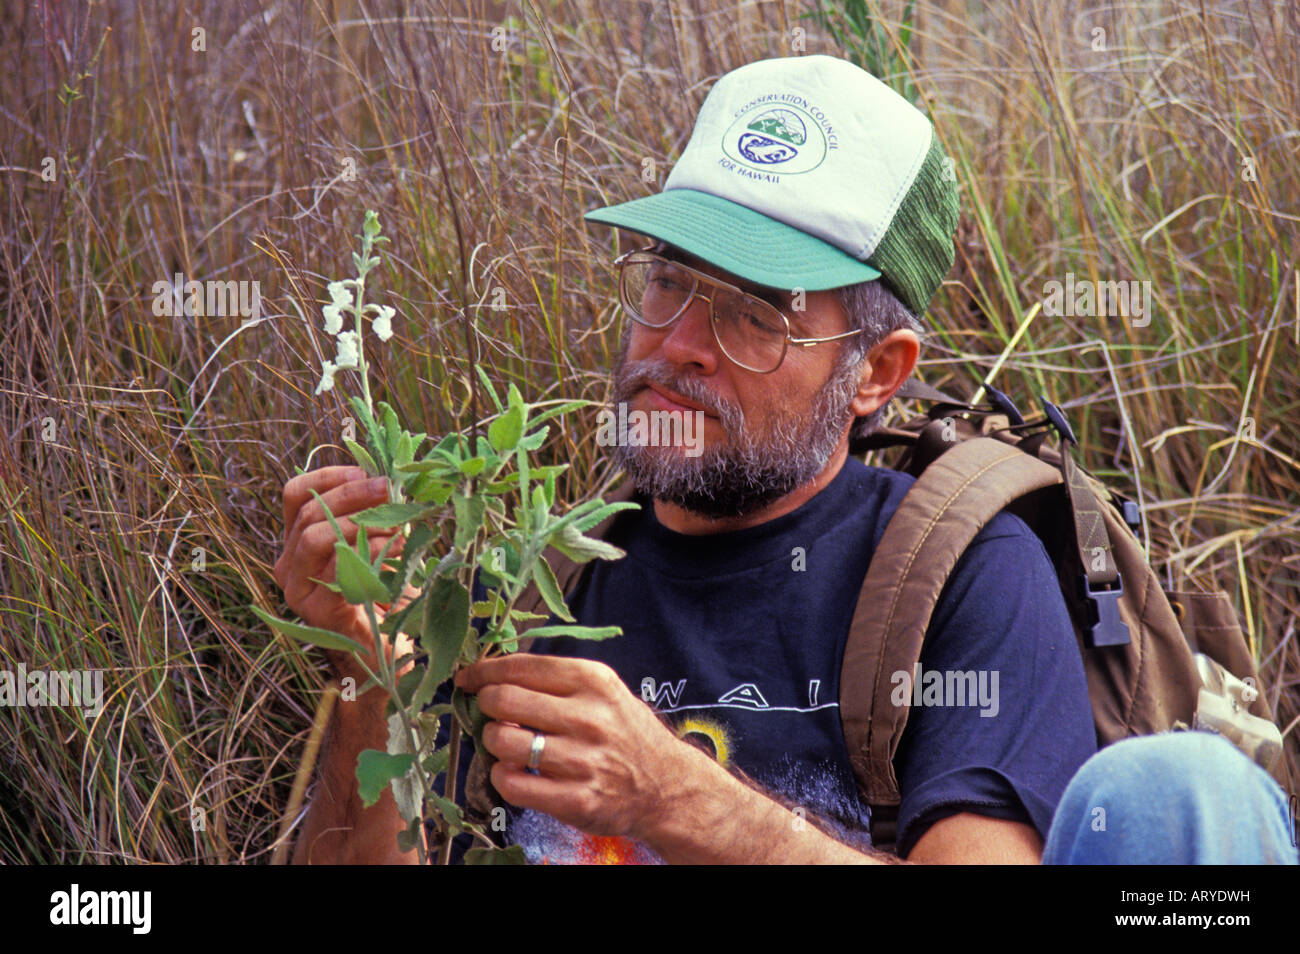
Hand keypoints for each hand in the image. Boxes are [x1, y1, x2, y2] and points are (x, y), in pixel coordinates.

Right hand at [274, 465, 417, 679]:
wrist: (384, 650)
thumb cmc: (383, 592)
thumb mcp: (375, 544)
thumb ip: (373, 513)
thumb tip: (389, 476)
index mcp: (298, 540)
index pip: (295, 494)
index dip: (330, 476)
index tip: (368, 470)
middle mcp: (289, 564)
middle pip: (309, 512)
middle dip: (353, 494)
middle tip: (390, 488)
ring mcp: (298, 590)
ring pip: (314, 537)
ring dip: (359, 522)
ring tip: (395, 522)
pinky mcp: (316, 611)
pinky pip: (336, 569)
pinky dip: (370, 552)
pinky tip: (396, 551)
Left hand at [456, 655, 696, 841]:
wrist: (666, 786)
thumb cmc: (624, 733)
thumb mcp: (603, 691)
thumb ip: (556, 680)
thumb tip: (494, 675)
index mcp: (593, 680)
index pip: (521, 666)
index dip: (484, 671)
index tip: (468, 678)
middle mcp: (588, 716)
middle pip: (502, 700)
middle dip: (484, 704)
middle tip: (488, 712)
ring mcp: (582, 760)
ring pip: (501, 742)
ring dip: (492, 742)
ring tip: (506, 744)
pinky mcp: (576, 799)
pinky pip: (511, 784)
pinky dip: (502, 776)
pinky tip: (514, 771)